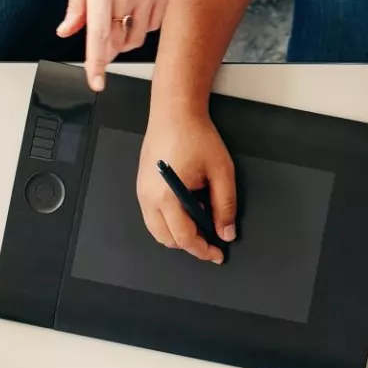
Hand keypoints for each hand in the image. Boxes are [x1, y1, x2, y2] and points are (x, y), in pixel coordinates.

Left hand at [58, 0, 170, 91]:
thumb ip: (75, 6)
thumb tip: (66, 31)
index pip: (99, 36)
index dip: (96, 64)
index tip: (95, 82)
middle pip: (119, 42)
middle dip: (109, 46)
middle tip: (104, 31)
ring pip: (138, 36)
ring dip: (126, 35)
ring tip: (119, 15)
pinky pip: (153, 23)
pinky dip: (142, 23)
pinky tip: (135, 6)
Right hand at [136, 106, 236, 262]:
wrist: (175, 113)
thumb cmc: (195, 136)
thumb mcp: (221, 172)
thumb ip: (225, 206)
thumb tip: (226, 232)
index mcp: (167, 195)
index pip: (184, 237)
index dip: (202, 250)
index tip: (217, 254)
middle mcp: (148, 197)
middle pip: (167, 239)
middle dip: (190, 244)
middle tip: (212, 239)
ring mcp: (142, 192)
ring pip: (157, 230)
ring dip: (178, 233)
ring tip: (201, 217)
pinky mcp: (141, 186)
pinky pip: (153, 216)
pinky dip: (170, 220)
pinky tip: (188, 206)